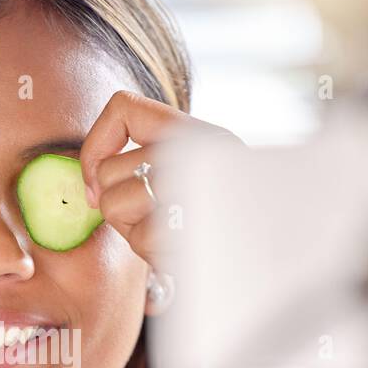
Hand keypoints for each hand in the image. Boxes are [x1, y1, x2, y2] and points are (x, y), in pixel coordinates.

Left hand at [79, 89, 240, 266]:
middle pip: (108, 171)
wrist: (276, 259)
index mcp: (198, 134)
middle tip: (155, 221)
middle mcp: (198, 148)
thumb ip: (144, 167)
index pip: (122, 108)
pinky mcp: (194, 223)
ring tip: (172, 235)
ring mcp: (197, 183)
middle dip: (118, 208)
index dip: (96, 146)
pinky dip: (155, 256)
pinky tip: (183, 251)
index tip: (99, 183)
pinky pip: (141, 240)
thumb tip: (91, 191)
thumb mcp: (190, 182)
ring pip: (115, 206)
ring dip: (136, 233)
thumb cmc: (223, 228)